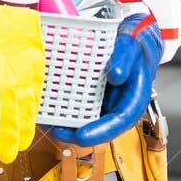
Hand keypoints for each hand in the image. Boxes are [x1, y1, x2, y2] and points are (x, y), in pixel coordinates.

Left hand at [0, 2, 44, 164]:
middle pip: (11, 107)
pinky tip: (34, 116)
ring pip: (27, 100)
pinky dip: (36, 103)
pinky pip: (37, 85)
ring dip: (26, 123)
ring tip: (24, 144)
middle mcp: (11, 69)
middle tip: (8, 156)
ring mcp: (26, 64)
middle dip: (10, 133)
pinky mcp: (36, 59)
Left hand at [48, 13, 162, 146]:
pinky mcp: (92, 98)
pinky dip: (64, 109)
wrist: (129, 43)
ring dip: (67, 125)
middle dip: (76, 133)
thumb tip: (116, 75)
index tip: (81, 136)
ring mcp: (104, 104)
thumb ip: (125, 59)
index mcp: (133, 100)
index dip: (100, 131)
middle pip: (99, 127)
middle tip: (57, 131)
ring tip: (47, 122)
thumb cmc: (133, 49)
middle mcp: (118, 107)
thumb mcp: (131, 48)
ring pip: (87, 121)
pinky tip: (48, 107)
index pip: (118, 121)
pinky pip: (78, 107)